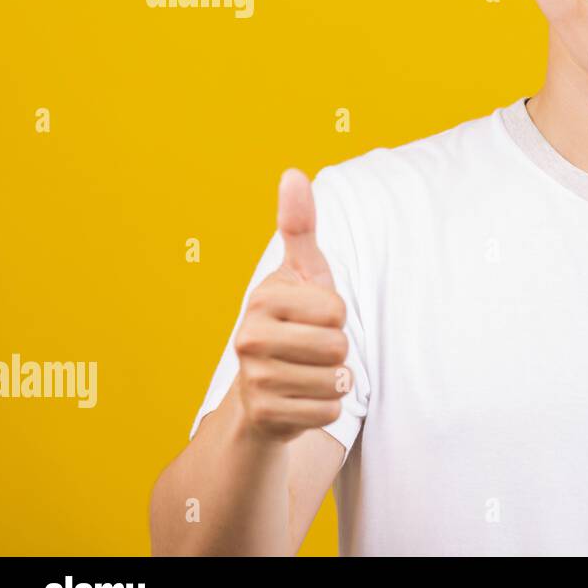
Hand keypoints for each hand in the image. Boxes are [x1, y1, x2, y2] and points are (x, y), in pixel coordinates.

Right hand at [233, 168, 350, 443]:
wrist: (261, 392)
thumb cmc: (293, 322)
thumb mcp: (302, 273)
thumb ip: (300, 225)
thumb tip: (293, 173)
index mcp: (263, 299)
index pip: (336, 310)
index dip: (337, 317)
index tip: (312, 319)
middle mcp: (249, 338)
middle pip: (338, 346)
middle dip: (338, 351)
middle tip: (311, 351)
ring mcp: (253, 379)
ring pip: (335, 381)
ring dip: (333, 381)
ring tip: (307, 375)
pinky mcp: (264, 415)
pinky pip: (328, 411)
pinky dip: (325, 408)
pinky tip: (301, 401)